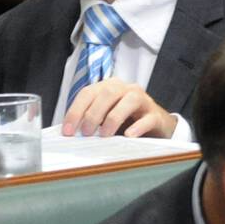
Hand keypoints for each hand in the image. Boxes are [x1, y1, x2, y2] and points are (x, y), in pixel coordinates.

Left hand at [61, 80, 175, 138]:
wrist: (156, 125)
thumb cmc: (126, 121)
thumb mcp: (105, 117)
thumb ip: (89, 121)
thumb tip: (70, 133)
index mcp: (108, 87)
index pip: (88, 93)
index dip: (75, 111)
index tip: (67, 131)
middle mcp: (125, 89)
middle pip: (107, 94)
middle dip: (93, 113)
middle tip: (86, 133)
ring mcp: (143, 100)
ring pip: (129, 100)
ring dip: (113, 118)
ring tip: (105, 135)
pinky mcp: (156, 115)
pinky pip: (148, 118)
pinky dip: (138, 127)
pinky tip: (128, 136)